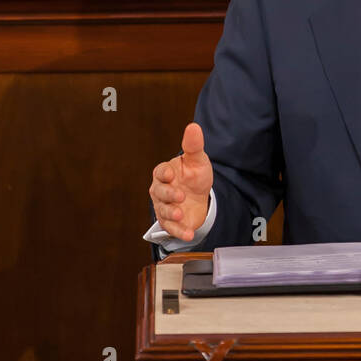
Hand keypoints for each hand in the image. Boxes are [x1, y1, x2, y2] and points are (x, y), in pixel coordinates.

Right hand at [150, 122, 213, 241]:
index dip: (164, 174)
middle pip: (159, 192)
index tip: (171, 174)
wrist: (201, 197)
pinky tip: (189, 234)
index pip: (160, 171)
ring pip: (163, 211)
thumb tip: (193, 126)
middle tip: (180, 196)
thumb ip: (193, 145)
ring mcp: (164, 207)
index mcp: (165, 173)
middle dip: (168, 195)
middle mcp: (161, 190)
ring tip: (181, 214)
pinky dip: (179, 232)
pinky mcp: (170, 222)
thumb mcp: (197, 160)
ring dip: (171, 214)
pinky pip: (172, 228)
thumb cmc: (195, 175)